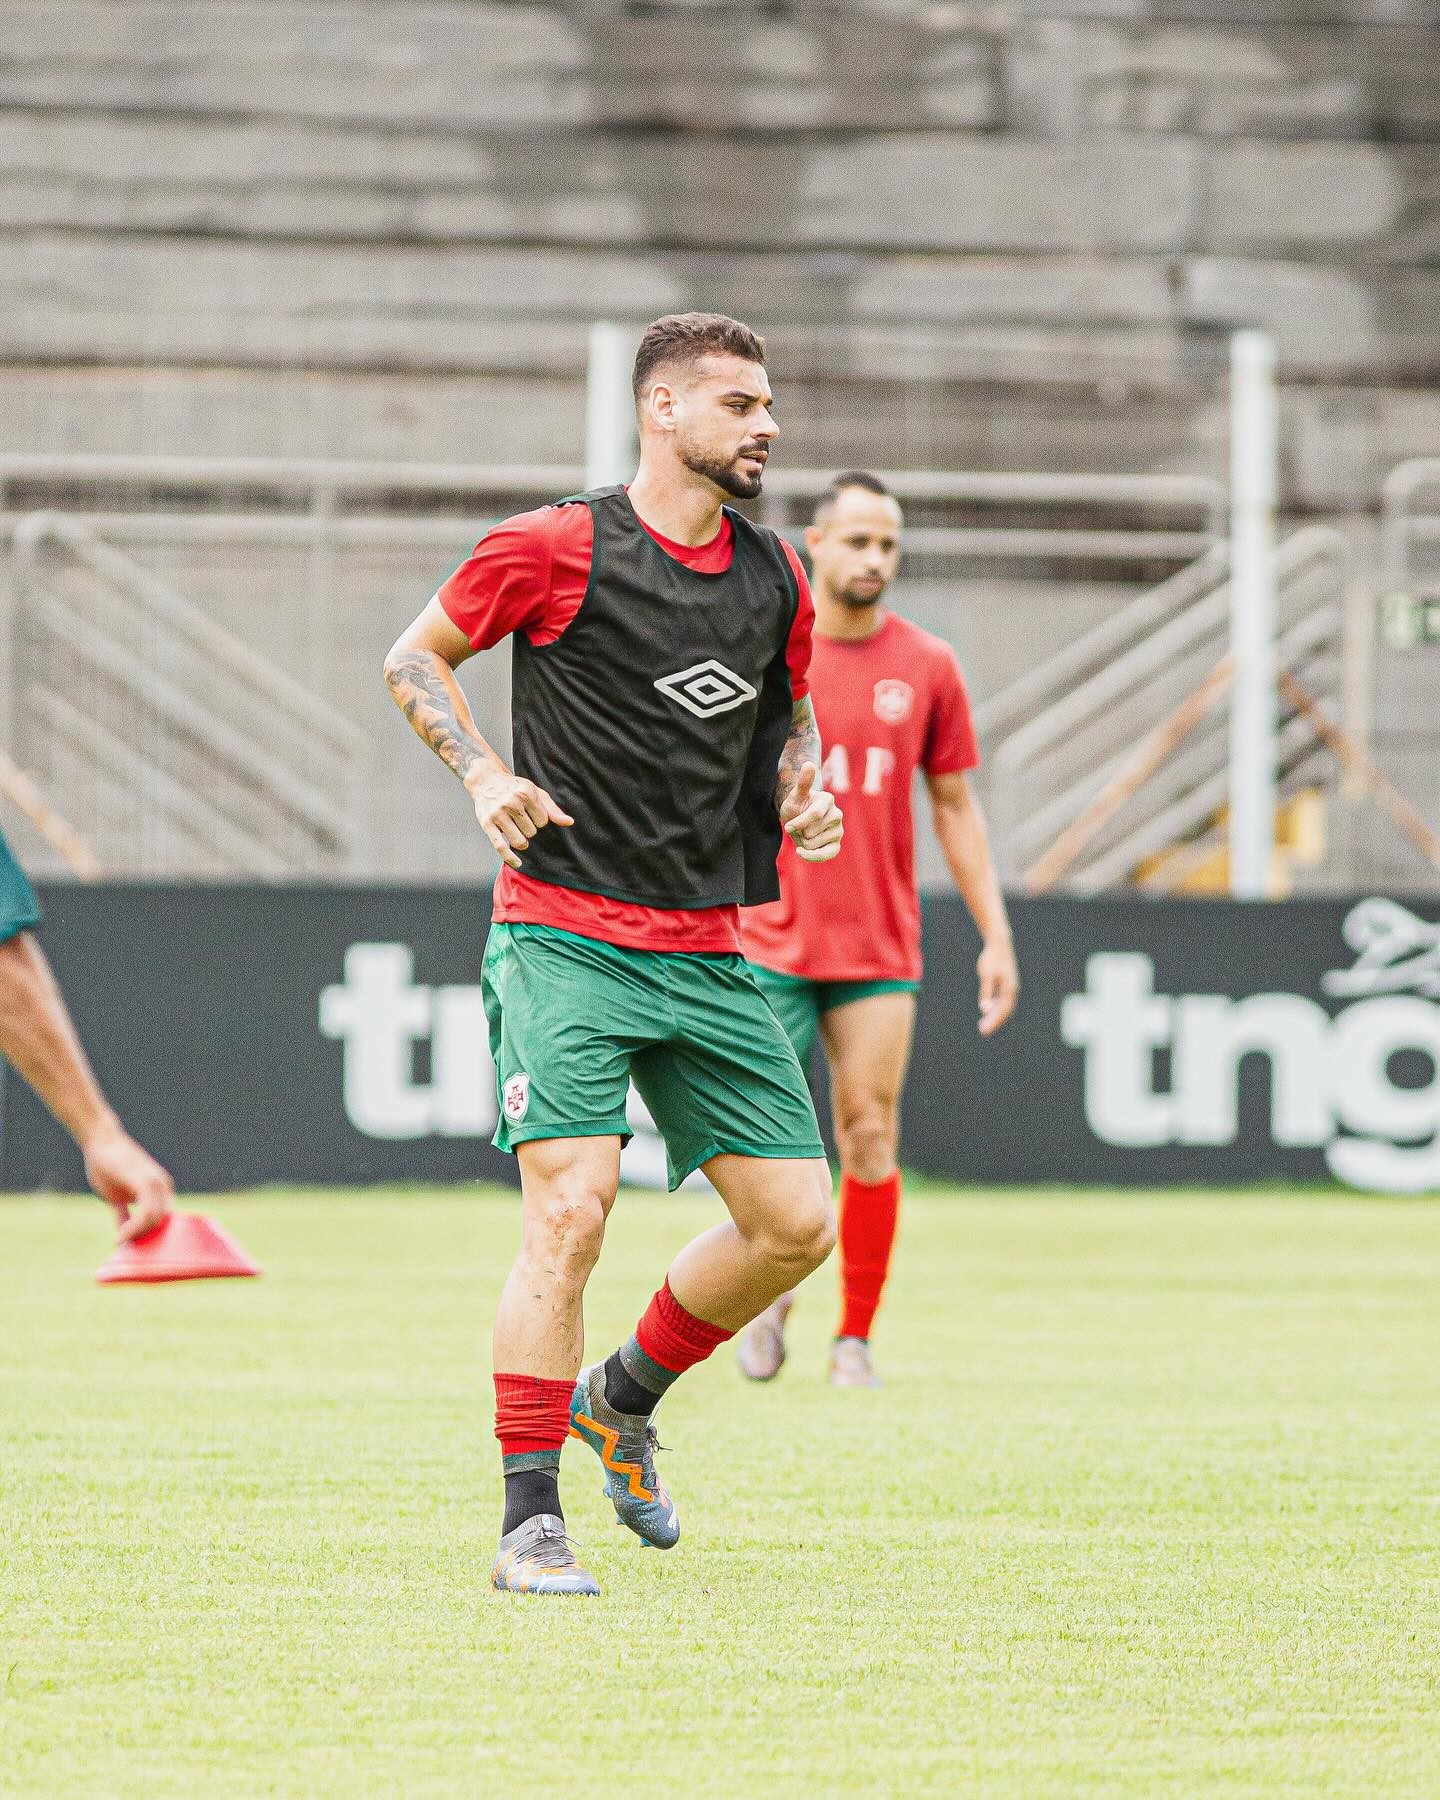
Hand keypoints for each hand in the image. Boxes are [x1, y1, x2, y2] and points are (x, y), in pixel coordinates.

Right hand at [83, 1116, 174, 1242]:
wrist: (101, 1142)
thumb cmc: (109, 1167)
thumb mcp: (119, 1196)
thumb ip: (125, 1215)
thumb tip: (125, 1238)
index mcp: (162, 1191)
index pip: (168, 1222)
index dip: (154, 1239)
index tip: (139, 1251)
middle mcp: (163, 1187)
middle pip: (164, 1224)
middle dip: (147, 1241)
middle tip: (127, 1251)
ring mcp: (155, 1183)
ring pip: (156, 1219)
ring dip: (138, 1236)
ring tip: (121, 1242)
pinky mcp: (142, 1181)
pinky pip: (146, 1211)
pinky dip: (133, 1228)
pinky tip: (120, 1237)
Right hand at [467, 769, 573, 870]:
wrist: (486, 780)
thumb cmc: (514, 788)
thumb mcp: (535, 792)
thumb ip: (552, 809)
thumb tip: (569, 822)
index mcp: (526, 794)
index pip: (543, 821)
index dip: (539, 820)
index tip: (531, 813)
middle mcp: (512, 803)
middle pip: (531, 832)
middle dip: (529, 829)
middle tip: (520, 819)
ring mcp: (498, 814)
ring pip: (519, 842)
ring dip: (521, 842)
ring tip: (517, 832)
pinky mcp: (487, 824)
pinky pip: (500, 846)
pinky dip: (510, 858)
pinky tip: (518, 863)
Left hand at [780, 762, 842, 863]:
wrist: (798, 819)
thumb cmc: (796, 805)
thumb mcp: (796, 795)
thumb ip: (803, 782)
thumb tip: (808, 764)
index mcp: (828, 800)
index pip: (813, 815)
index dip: (798, 823)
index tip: (788, 827)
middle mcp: (837, 814)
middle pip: (811, 832)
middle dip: (799, 833)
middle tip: (799, 827)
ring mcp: (838, 830)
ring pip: (814, 845)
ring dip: (803, 843)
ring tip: (803, 834)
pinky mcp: (836, 845)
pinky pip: (825, 855)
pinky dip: (811, 856)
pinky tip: (802, 852)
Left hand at [977, 936, 1018, 1037]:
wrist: (999, 944)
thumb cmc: (992, 959)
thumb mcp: (986, 976)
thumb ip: (986, 992)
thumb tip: (984, 1009)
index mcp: (1009, 989)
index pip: (1002, 1011)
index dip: (993, 1022)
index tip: (984, 1030)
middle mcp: (1012, 990)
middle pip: (1005, 1012)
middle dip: (994, 1022)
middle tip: (983, 1031)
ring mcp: (1011, 988)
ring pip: (1005, 1007)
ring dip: (995, 1017)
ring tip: (984, 1025)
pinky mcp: (1007, 984)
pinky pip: (1003, 1001)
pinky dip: (996, 1008)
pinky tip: (987, 1011)